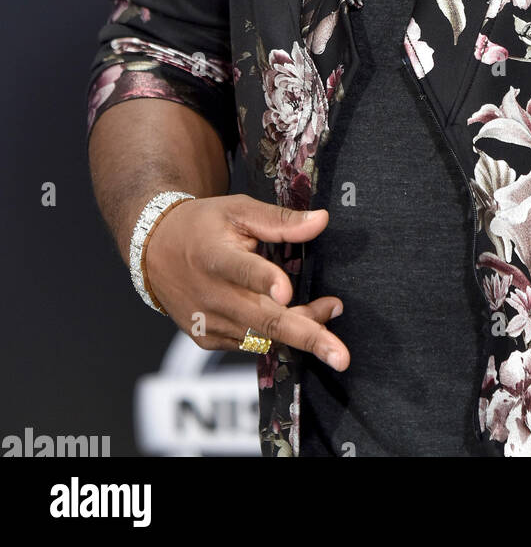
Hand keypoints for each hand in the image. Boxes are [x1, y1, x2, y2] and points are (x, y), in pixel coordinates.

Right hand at [143, 195, 348, 369]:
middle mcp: (210, 296)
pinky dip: (277, 335)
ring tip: (330, 309)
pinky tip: (298, 316)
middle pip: (262, 320)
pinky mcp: (208, 339)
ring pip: (263, 336)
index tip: (286, 292)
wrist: (155, 252)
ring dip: (302, 329)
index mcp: (215, 256)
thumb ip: (280, 220)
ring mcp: (208, 323)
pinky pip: (251, 342)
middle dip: (305, 336)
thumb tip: (322, 220)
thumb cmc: (203, 226)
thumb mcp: (238, 210)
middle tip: (340, 355)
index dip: (263, 281)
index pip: (241, 271)